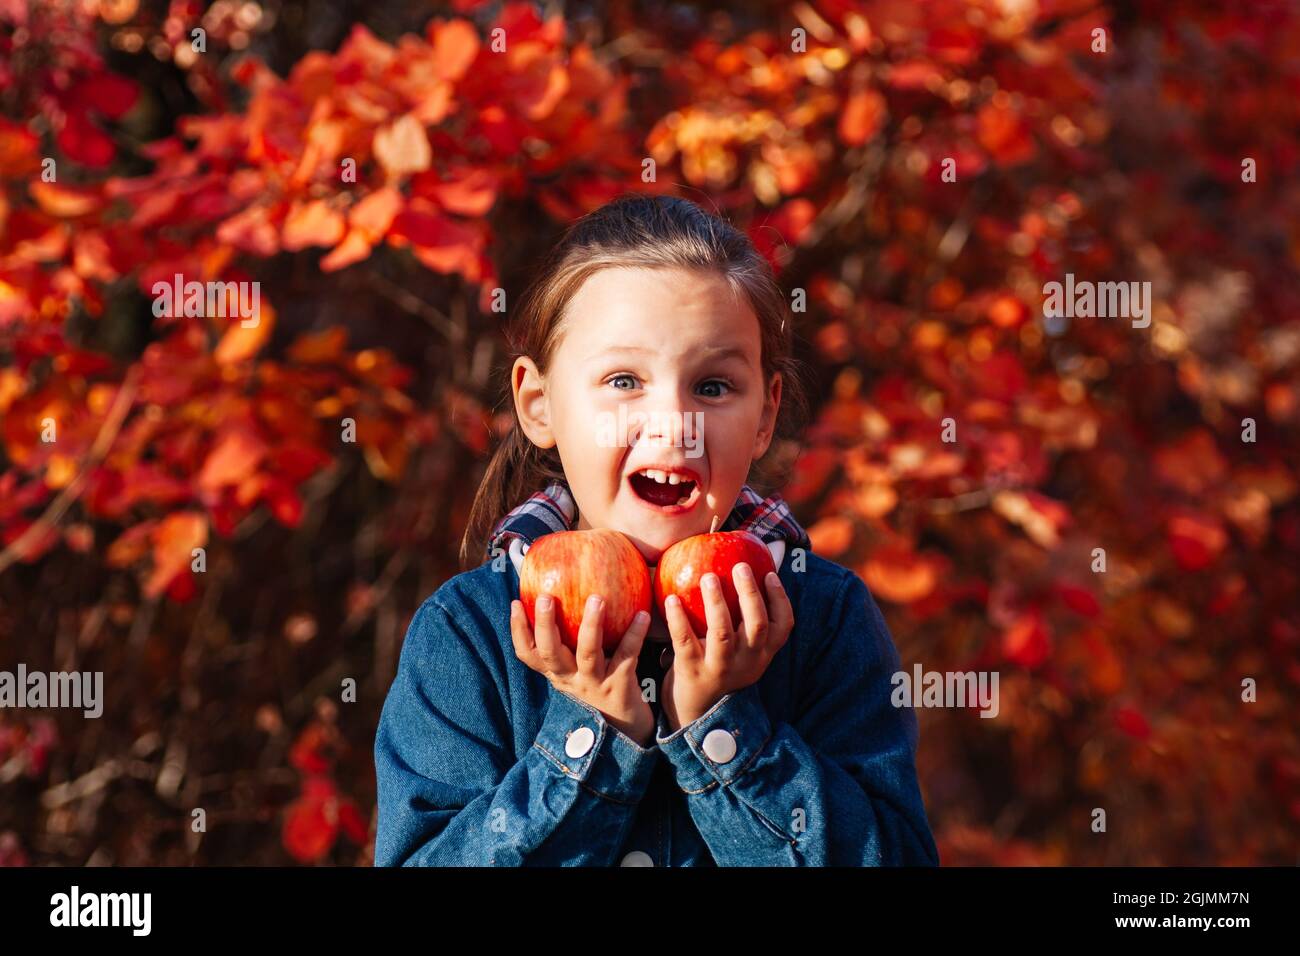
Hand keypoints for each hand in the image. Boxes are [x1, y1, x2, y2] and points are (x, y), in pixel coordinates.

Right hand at [510, 593, 654, 745]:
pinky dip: (634, 635)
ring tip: (597, 599)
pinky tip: (642, 615)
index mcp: (558, 675)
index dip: (518, 630)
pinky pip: (626, 657)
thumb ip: (570, 646)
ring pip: (587, 654)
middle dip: (545, 625)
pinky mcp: (619, 687)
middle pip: (550, 654)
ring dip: (591, 625)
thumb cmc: (602, 691)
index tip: (516, 603)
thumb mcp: (578, 674)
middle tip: (546, 598)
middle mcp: (571, 680)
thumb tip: (568, 601)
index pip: (528, 655)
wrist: (628, 732)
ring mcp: (595, 685)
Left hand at [661, 563, 792, 732]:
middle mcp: (746, 662)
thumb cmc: (720, 665)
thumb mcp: (742, 650)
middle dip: (750, 594)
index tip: (769, 574)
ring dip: (716, 603)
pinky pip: (684, 641)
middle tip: (740, 566)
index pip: (784, 625)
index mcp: (762, 653)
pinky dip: (678, 619)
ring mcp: (720, 668)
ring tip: (709, 577)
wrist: (696, 710)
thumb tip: (744, 569)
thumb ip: (745, 619)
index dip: (780, 598)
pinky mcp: (692, 672)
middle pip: (757, 626)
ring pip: (722, 633)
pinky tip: (671, 598)